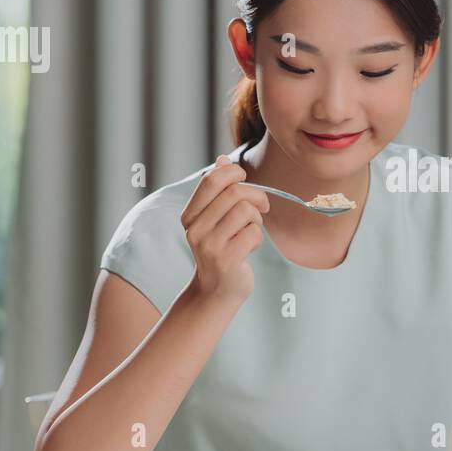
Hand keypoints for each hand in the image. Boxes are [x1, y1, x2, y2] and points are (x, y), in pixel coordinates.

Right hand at [180, 155, 270, 303]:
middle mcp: (195, 229)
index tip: (244, 179)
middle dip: (256, 195)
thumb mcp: (214, 219)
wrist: (216, 291)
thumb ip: (218, 191)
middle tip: (262, 207)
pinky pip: (254, 232)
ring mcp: (210, 245)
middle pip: (234, 193)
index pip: (211, 180)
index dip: (233, 172)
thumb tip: (222, 159)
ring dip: (257, 219)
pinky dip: (258, 237)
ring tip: (252, 230)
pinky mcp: (227, 260)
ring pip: (246, 211)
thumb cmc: (221, 249)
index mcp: (190, 216)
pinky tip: (250, 247)